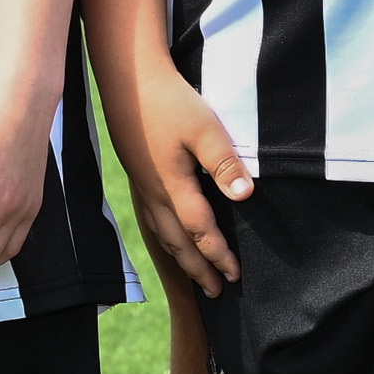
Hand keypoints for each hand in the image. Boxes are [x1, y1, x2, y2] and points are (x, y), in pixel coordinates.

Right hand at [111, 60, 254, 293]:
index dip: (219, 255)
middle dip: (199, 270)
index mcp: (173, 186)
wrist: (128, 81)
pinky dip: (167, 239)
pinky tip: (172, 238)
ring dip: (182, 259)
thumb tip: (245, 197)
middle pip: (179, 244)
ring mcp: (143, 187)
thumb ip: (224, 163)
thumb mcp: (205, 129)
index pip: (200, 232)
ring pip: (163, 235)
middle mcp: (155, 194)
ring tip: (197, 276)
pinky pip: (153, 221)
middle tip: (216, 292)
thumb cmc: (171, 102)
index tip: (235, 275)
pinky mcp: (139, 176)